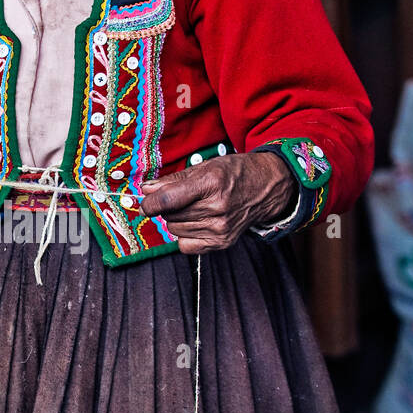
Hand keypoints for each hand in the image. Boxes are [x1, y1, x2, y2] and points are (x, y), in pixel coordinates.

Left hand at [140, 151, 296, 253]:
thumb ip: (173, 180)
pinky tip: (197, 223)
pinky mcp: (222, 242)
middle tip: (181, 199)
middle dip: (167, 207)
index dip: (150, 203)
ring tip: (194, 208)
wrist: (266, 188)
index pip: (168, 200)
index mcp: (211, 183)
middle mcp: (217, 208)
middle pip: (170, 215)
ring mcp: (220, 228)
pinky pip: (185, 245)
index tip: (146, 202)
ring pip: (175, 230)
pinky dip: (185, 235)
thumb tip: (146, 190)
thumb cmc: (235, 173)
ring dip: (177, 220)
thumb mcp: (205, 166)